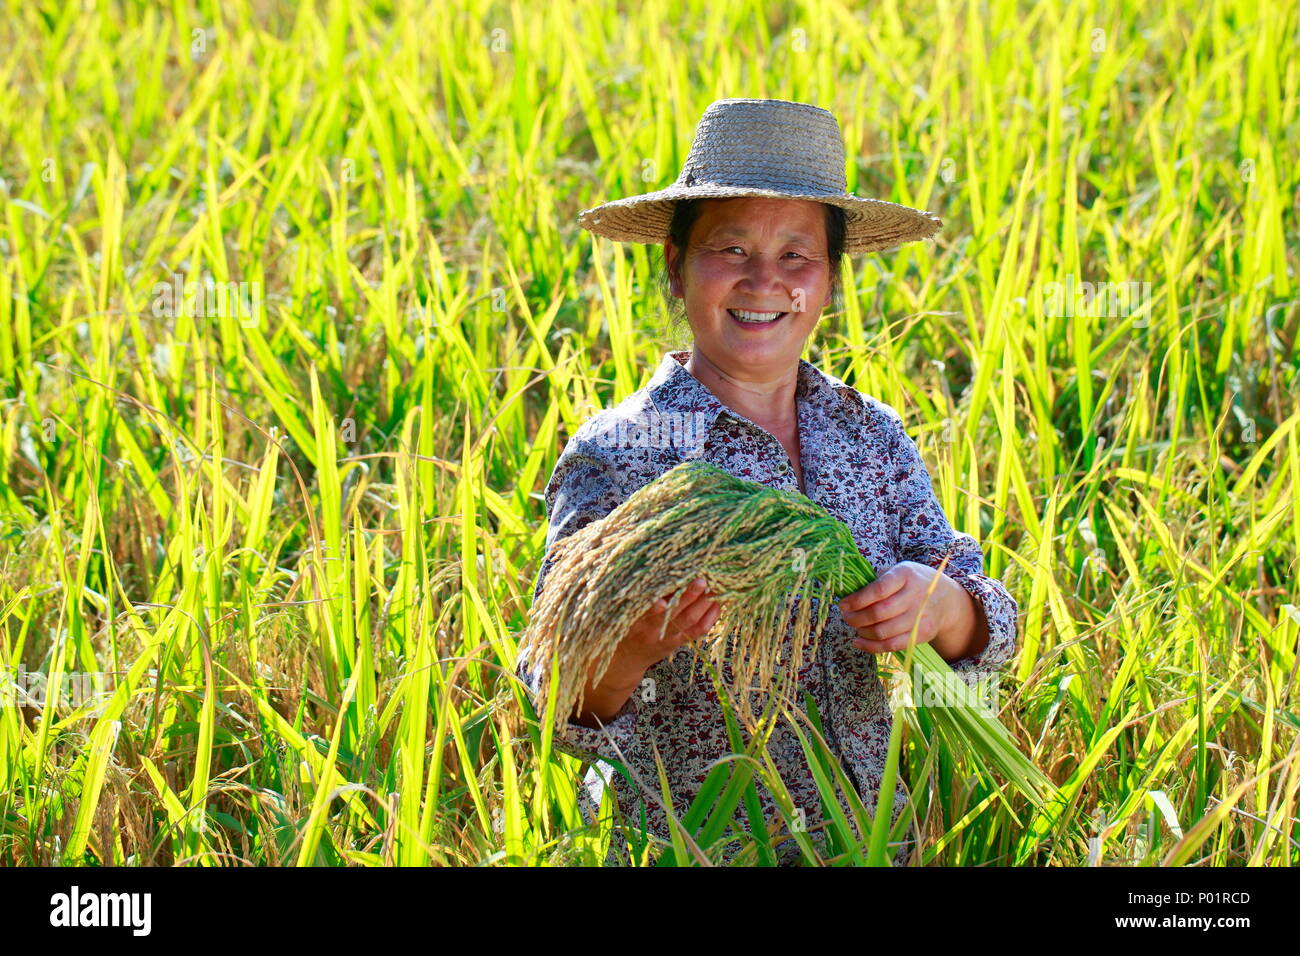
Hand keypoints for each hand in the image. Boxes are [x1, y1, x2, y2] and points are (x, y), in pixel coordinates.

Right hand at [615, 576, 720, 674]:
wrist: (627, 658)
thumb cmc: (625, 625)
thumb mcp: (625, 612)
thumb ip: (639, 595)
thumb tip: (662, 570)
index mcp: (635, 620)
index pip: (646, 610)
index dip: (655, 606)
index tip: (663, 598)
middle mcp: (652, 629)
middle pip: (674, 613)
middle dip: (689, 596)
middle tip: (701, 580)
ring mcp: (667, 637)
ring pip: (689, 620)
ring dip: (704, 603)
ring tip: (714, 587)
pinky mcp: (677, 642)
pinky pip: (698, 630)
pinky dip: (710, 616)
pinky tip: (717, 603)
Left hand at [837, 561, 986, 662]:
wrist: (946, 598)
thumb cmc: (912, 582)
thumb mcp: (898, 572)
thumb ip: (876, 581)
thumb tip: (848, 594)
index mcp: (905, 574)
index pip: (878, 590)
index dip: (857, 600)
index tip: (843, 604)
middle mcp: (916, 595)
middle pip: (879, 613)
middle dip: (856, 618)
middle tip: (846, 617)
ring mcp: (921, 616)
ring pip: (884, 631)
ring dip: (862, 632)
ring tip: (855, 627)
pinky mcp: (923, 634)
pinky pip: (892, 645)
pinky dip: (871, 647)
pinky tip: (859, 642)